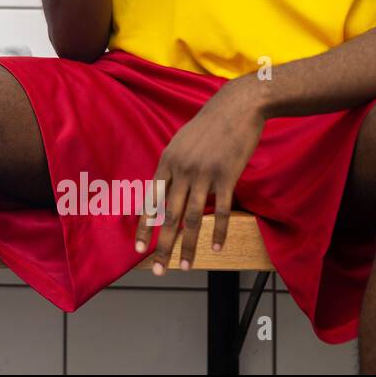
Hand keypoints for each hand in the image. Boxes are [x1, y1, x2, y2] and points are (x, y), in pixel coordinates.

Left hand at [134, 77, 266, 272]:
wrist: (237, 107)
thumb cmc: (209, 125)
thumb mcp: (181, 142)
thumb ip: (173, 167)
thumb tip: (166, 188)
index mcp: (167, 161)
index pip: (151, 201)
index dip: (145, 226)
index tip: (138, 249)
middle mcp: (181, 169)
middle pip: (169, 215)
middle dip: (162, 245)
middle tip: (158, 269)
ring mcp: (203, 174)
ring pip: (193, 218)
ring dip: (189, 246)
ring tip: (186, 266)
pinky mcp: (227, 176)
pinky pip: (221, 210)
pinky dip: (218, 231)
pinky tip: (215, 248)